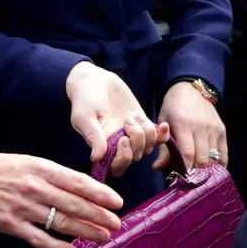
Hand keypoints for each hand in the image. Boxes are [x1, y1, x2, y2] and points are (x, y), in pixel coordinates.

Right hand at [0, 151, 122, 247]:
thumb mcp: (27, 162)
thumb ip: (52, 174)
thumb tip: (80, 187)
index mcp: (40, 167)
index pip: (77, 182)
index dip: (99, 193)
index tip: (117, 201)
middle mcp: (34, 187)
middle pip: (74, 204)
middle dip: (99, 216)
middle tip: (117, 223)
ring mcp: (22, 207)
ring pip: (61, 222)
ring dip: (86, 231)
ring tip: (103, 237)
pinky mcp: (11, 224)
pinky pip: (39, 239)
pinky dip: (58, 246)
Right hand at [65, 62, 169, 178]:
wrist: (95, 80)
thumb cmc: (84, 99)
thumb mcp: (83, 117)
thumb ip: (92, 136)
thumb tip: (96, 158)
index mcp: (102, 147)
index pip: (117, 167)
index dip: (124, 158)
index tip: (122, 139)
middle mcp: (117, 145)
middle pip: (135, 157)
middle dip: (136, 140)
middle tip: (126, 120)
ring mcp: (132, 135)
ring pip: (148, 147)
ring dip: (146, 133)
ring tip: (132, 116)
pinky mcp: (142, 124)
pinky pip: (158, 137)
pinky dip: (162, 134)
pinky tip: (163, 126)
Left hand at [155, 82, 226, 171]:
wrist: (192, 89)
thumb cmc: (173, 107)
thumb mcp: (163, 122)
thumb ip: (163, 146)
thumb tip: (157, 168)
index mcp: (183, 125)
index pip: (187, 154)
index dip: (185, 170)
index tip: (180, 180)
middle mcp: (201, 128)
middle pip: (202, 159)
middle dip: (195, 173)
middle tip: (188, 180)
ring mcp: (213, 130)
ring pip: (214, 159)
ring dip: (206, 171)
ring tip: (198, 178)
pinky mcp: (222, 131)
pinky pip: (223, 155)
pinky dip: (218, 166)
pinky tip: (211, 172)